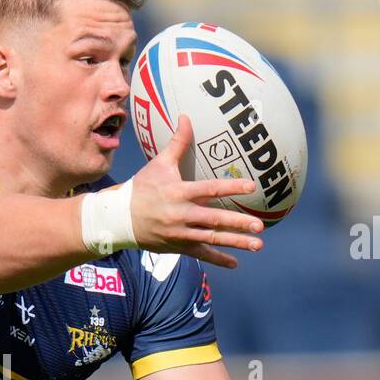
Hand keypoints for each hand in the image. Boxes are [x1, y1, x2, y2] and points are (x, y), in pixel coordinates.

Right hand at [130, 114, 264, 267]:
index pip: (209, 189)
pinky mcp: (177, 246)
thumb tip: (186, 116)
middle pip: (214, 219)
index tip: (251, 186)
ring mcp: (180, 233)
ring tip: (258, 244)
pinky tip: (235, 262)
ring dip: (236, 242)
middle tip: (260, 224)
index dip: (231, 186)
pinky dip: (218, 259)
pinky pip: (200, 254)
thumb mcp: (158, 164)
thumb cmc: (141, 188)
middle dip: (238, 222)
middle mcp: (181, 214)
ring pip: (211, 239)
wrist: (119, 218)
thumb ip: (177, 142)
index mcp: (179, 192)